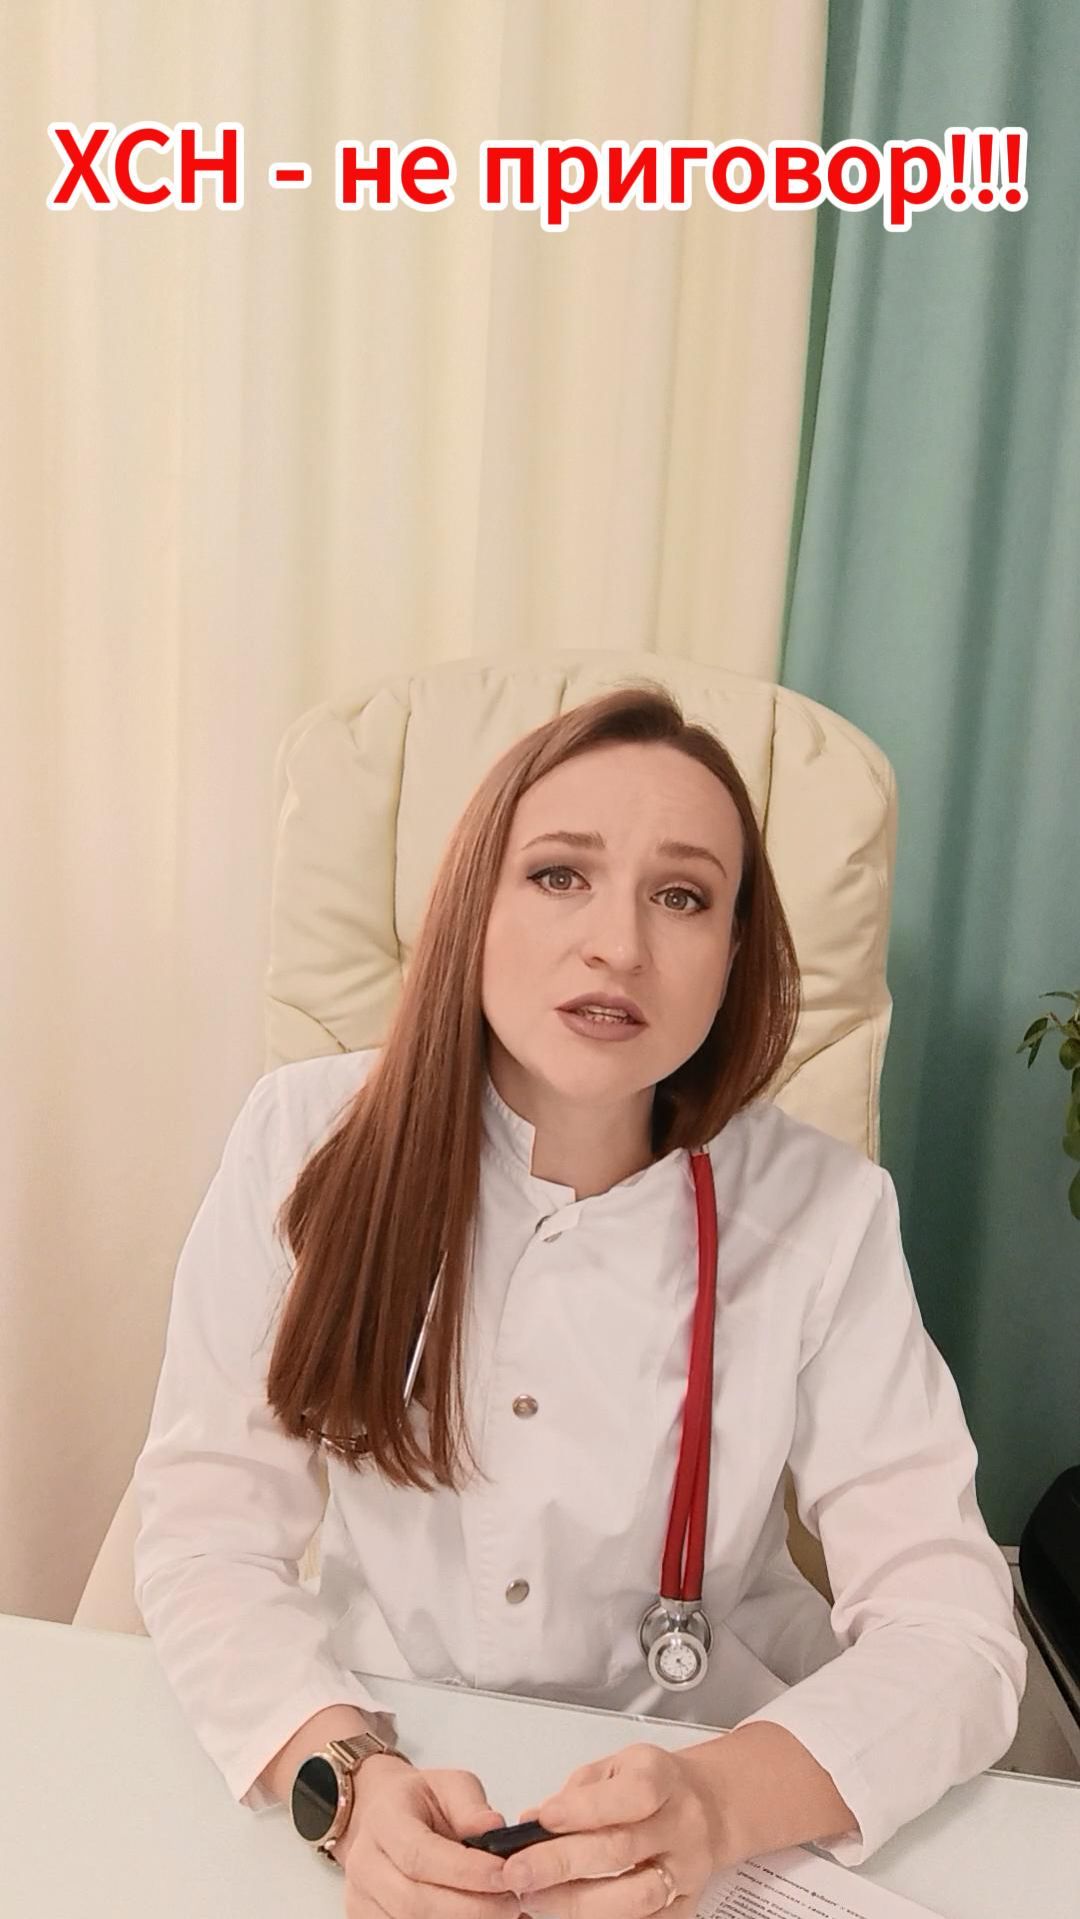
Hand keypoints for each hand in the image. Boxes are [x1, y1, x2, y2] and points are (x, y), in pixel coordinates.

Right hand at [335, 1756, 521, 1918]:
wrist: (383, 1817)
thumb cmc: (420, 1802)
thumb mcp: (450, 1785)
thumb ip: (471, 1805)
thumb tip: (494, 1828)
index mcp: (384, 1820)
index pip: (419, 1854)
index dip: (464, 1871)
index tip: (504, 1875)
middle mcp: (365, 1863)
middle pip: (413, 1902)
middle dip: (469, 1909)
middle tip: (511, 1902)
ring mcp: (363, 1899)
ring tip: (500, 1914)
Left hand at [500, 1744, 718, 1918]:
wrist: (706, 1807)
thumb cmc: (651, 1785)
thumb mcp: (616, 1766)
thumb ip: (578, 1792)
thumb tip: (532, 1821)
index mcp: (662, 1779)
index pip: (630, 1795)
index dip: (584, 1809)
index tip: (541, 1819)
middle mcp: (681, 1825)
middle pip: (622, 1850)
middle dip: (561, 1864)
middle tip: (518, 1872)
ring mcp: (686, 1870)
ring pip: (635, 1897)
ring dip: (577, 1903)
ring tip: (536, 1899)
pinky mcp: (685, 1905)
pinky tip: (570, 1916)